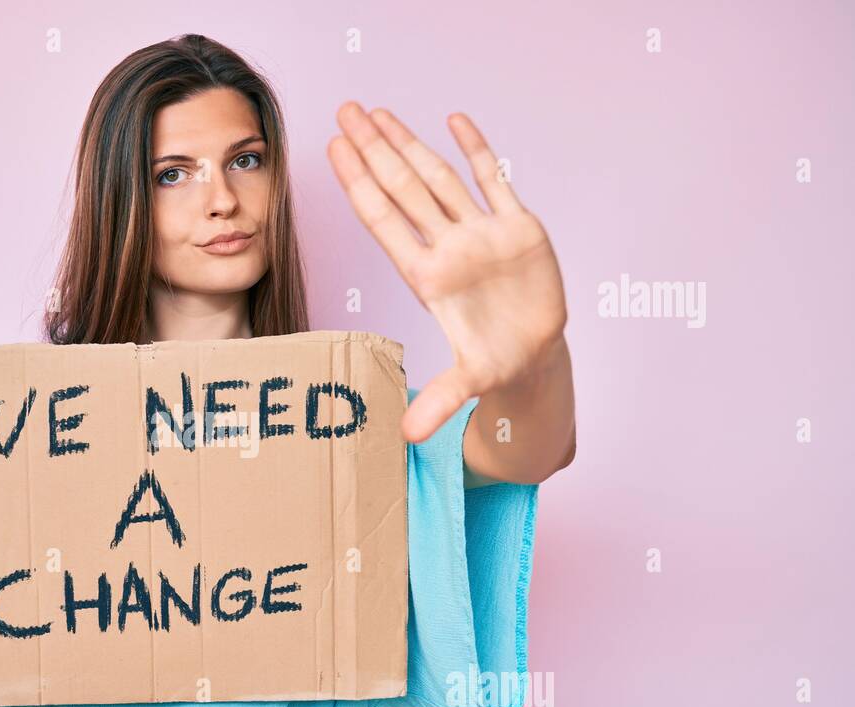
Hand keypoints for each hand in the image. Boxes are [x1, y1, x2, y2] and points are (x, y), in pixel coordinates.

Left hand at [328, 103, 567, 442]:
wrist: (534, 355)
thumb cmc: (495, 365)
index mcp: (429, 276)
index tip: (333, 150)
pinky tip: (453, 121)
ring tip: (377, 112)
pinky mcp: (516, 226)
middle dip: (373, 149)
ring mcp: (479, 233)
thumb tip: (407, 434)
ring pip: (437, 178)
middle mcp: (447, 247)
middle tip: (343, 110)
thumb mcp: (469, 383)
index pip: (384, 220)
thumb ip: (440, 402)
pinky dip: (477, 150)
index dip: (360, 184)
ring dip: (409, 144)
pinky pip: (494, 179)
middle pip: (402, 188)